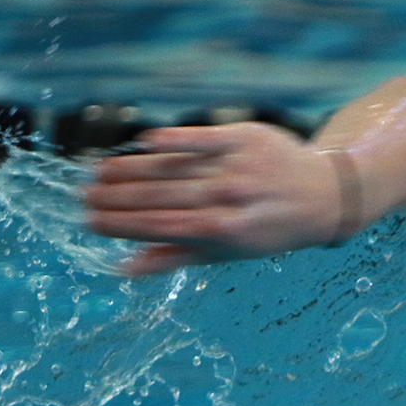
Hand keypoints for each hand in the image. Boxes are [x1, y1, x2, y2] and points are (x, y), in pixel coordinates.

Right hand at [85, 123, 347, 275]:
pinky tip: (141, 143)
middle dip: (116, 197)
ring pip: (172, 168)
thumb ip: (176, 257)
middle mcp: (229, 198)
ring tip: (98, 171)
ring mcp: (236, 166)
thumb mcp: (228, 251)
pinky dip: (169, 140)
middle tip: (82, 196)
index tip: (88, 222)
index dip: (121, 224)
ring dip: (130, 170)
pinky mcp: (244, 137)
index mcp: (223, 231)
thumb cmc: (268, 229)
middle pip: (159, 197)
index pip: (159, 227)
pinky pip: (199, 137)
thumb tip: (124, 268)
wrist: (323, 195)